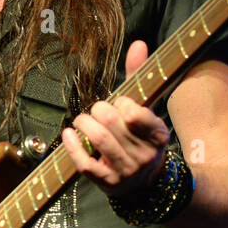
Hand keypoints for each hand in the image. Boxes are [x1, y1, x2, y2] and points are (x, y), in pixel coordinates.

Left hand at [61, 40, 169, 197]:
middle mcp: (145, 155)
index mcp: (158, 135)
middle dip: (98, 110)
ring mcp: (126, 171)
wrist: (145, 183)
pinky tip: (68, 134)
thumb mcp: (146, 110)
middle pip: (112, 122)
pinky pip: (85, 163)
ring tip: (82, 120)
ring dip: (84, 124)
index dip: (122, 104)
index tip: (119, 103)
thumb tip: (138, 44)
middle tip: (95, 110)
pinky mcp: (107, 183)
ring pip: (99, 140)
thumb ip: (140, 77)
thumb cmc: (140, 138)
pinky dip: (72, 146)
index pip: (136, 113)